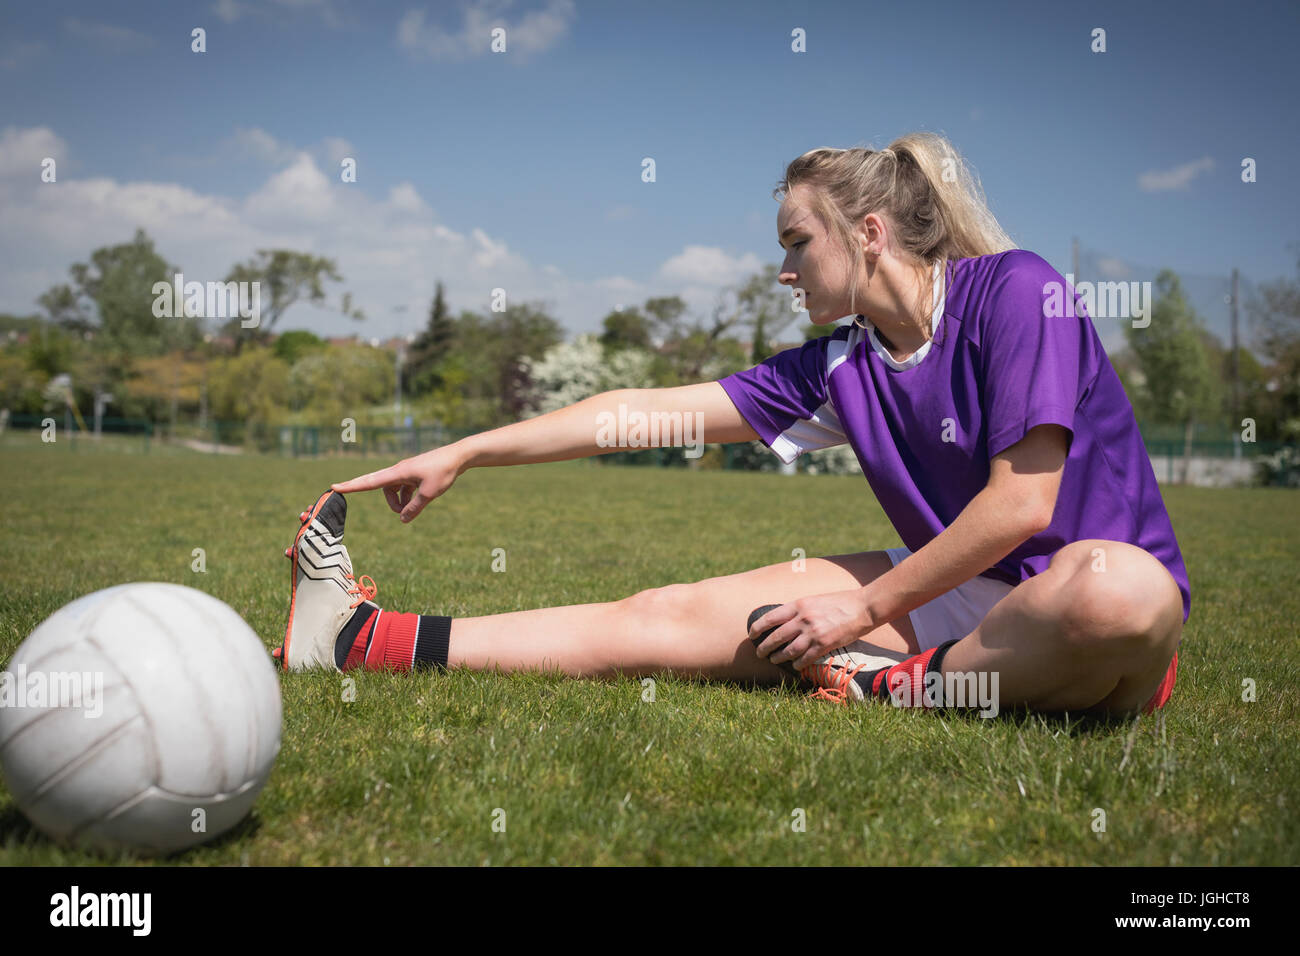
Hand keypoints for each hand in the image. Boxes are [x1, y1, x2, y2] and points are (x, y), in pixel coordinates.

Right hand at [330, 446, 464, 522]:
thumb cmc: (443, 472)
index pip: (369, 481)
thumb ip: (414, 508)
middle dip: (384, 500)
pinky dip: (408, 498)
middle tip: (384, 504)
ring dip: (400, 502)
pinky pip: (404, 489)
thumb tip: (402, 519)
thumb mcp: (429, 493)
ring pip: (394, 491)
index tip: (334, 487)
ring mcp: (406, 472)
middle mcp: (398, 471)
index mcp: (398, 473)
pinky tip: (417, 503)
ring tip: (413, 509)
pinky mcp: (414, 474)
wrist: (458, 457)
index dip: (352, 486)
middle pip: (380, 487)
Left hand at [748, 589, 873, 670]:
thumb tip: (783, 620)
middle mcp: (803, 619)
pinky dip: (797, 664)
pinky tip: (794, 666)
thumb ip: (798, 610)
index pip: (770, 618)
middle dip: (764, 647)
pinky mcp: (824, 645)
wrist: (862, 607)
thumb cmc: (839, 602)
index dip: (757, 628)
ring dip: (778, 658)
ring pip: (788, 650)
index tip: (752, 635)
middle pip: (776, 637)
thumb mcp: (814, 600)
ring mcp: (814, 633)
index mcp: (799, 605)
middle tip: (759, 653)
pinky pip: (805, 658)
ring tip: (773, 660)